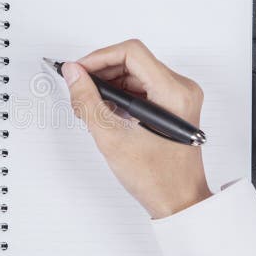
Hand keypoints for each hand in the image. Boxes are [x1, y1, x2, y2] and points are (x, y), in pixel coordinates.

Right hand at [62, 39, 210, 218]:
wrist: (179, 202)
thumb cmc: (158, 178)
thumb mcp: (112, 137)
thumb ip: (88, 101)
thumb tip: (73, 74)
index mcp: (174, 92)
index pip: (131, 53)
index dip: (99, 57)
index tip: (78, 70)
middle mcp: (181, 89)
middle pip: (132, 61)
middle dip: (101, 72)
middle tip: (78, 88)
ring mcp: (178, 97)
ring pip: (134, 73)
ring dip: (108, 85)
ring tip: (89, 105)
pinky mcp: (172, 105)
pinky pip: (141, 87)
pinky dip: (119, 95)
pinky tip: (105, 112)